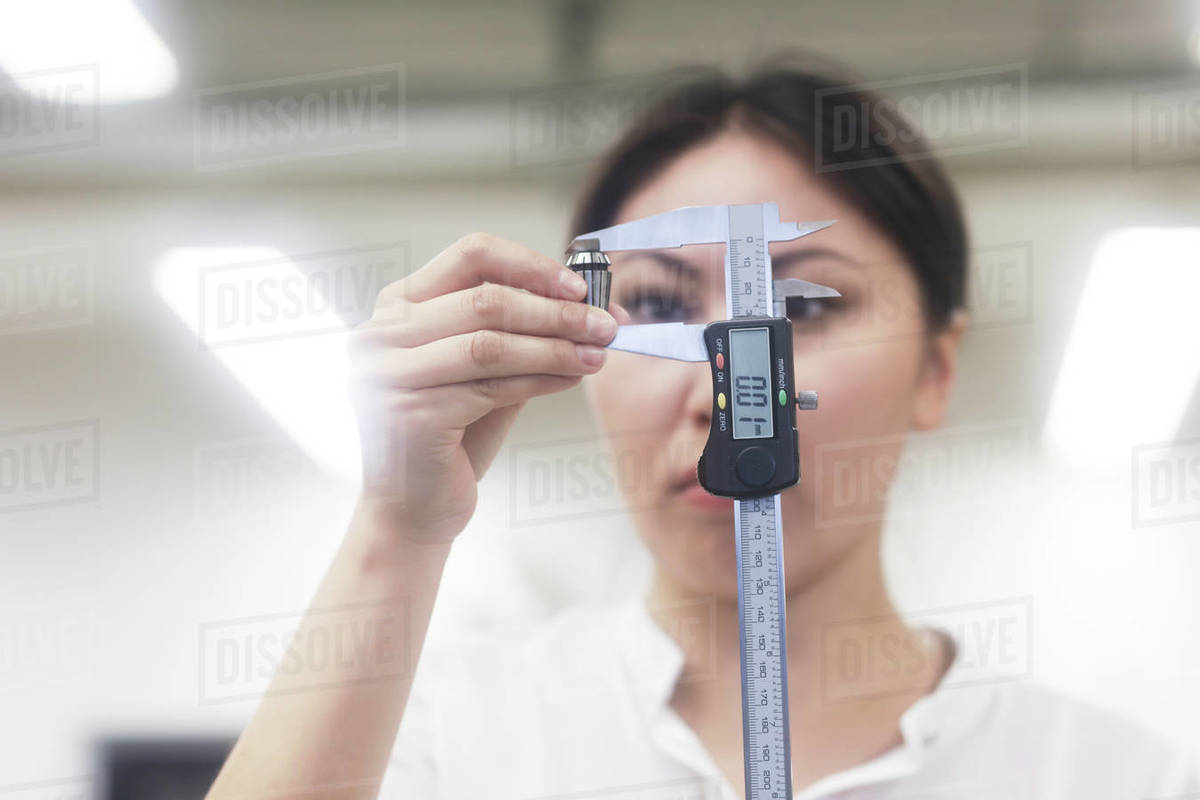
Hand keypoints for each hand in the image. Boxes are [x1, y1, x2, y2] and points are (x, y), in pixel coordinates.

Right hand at [348, 233, 626, 543]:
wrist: (414, 509)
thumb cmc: (451, 434)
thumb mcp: (485, 370)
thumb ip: (522, 334)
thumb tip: (592, 306)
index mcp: (397, 305)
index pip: (471, 255)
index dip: (531, 266)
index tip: (580, 287)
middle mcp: (380, 334)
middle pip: (485, 300)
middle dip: (556, 312)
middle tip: (605, 323)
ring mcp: (387, 375)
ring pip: (490, 344)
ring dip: (554, 347)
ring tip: (597, 353)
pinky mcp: (407, 415)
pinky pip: (489, 387)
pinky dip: (539, 380)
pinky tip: (570, 378)